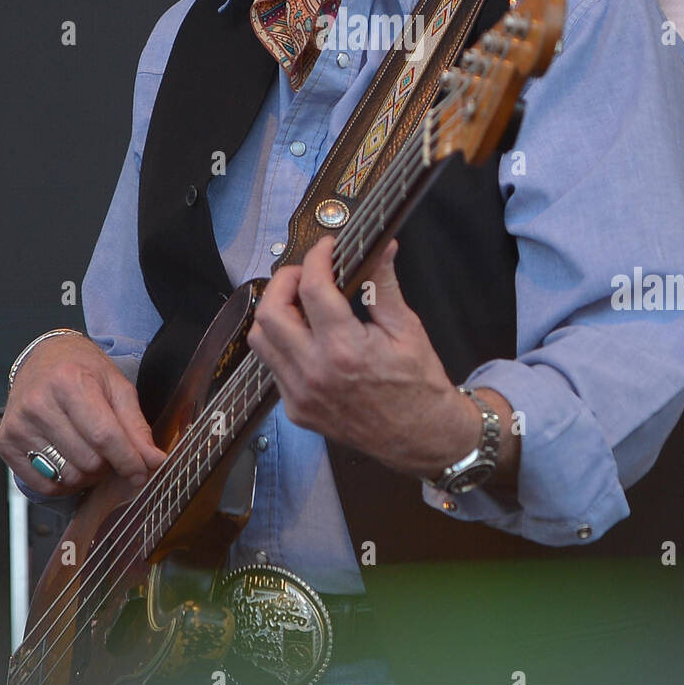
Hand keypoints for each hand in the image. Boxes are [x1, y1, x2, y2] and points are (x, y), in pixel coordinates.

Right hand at [0, 335, 165, 495]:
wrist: (43, 359)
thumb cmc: (83, 371)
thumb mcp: (117, 387)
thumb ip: (136, 426)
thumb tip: (154, 462)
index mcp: (69, 381)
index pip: (104, 435)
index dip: (128, 460)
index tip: (143, 473)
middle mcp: (38, 403)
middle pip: (88, 460)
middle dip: (108, 463)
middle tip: (110, 450)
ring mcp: (18, 425)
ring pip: (67, 476)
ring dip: (87, 475)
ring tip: (90, 452)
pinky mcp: (6, 444)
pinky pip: (43, 485)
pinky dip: (64, 483)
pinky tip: (69, 460)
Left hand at [246, 236, 480, 478]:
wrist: (422, 438)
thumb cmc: (419, 385)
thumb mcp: (406, 328)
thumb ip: (384, 283)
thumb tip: (380, 246)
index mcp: (345, 350)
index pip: (313, 289)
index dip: (317, 258)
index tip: (327, 248)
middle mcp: (315, 374)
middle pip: (270, 312)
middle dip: (284, 281)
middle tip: (306, 273)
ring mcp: (300, 396)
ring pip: (261, 339)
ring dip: (275, 312)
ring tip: (301, 302)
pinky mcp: (296, 410)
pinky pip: (273, 366)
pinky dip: (283, 342)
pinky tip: (307, 335)